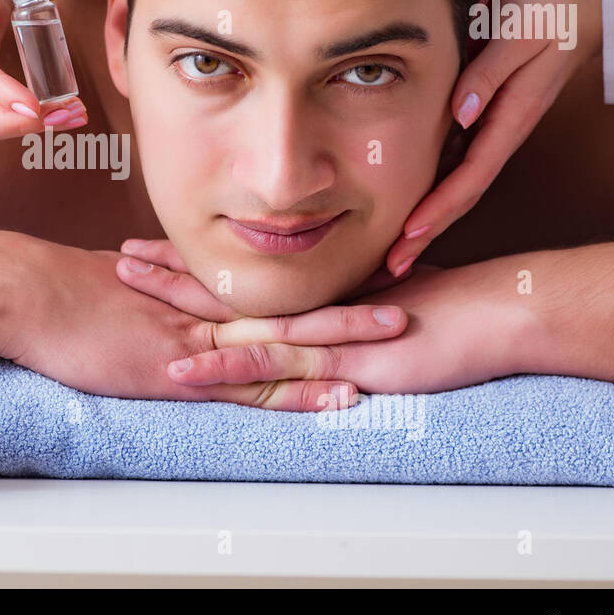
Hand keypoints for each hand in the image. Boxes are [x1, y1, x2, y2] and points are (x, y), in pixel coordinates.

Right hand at [0, 234, 379, 410]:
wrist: (27, 293)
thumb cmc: (58, 294)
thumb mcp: (115, 290)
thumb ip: (152, 297)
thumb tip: (163, 300)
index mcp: (193, 289)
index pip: (267, 286)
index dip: (317, 284)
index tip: (360, 277)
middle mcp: (206, 308)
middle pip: (292, 303)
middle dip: (350, 299)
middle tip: (405, 290)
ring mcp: (197, 338)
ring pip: (285, 337)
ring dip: (342, 336)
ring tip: (396, 334)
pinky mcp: (180, 371)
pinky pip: (250, 385)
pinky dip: (295, 391)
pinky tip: (333, 395)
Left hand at [119, 237, 521, 395]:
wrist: (495, 311)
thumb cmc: (453, 309)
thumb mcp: (390, 307)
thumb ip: (354, 310)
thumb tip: (336, 312)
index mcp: (315, 292)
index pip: (245, 274)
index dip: (200, 262)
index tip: (159, 245)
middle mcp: (307, 305)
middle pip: (224, 288)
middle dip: (169, 271)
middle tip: (118, 255)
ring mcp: (314, 332)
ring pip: (229, 317)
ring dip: (174, 304)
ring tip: (124, 287)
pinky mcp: (329, 362)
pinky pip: (266, 366)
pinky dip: (219, 367)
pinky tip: (180, 369)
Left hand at [384, 0, 601, 275]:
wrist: (584, 6)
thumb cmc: (549, 13)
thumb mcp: (517, 33)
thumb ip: (487, 74)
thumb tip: (459, 114)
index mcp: (508, 121)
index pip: (468, 177)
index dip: (437, 209)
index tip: (408, 235)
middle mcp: (500, 134)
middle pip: (460, 196)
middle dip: (426, 234)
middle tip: (390, 268)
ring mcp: (494, 131)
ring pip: (456, 186)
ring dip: (427, 221)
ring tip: (394, 253)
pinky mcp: (487, 120)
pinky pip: (456, 165)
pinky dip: (433, 192)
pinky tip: (410, 210)